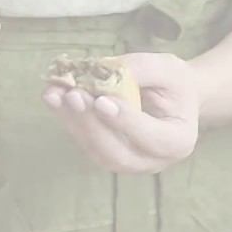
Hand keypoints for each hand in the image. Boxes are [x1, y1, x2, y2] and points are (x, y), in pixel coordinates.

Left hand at [43, 52, 199, 174]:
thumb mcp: (168, 68)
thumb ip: (142, 69)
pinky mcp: (104, 154)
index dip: (126, 122)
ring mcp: (126, 162)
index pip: (153, 138)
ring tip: (55, 94)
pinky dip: (66, 118)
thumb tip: (103, 70)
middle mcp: (152, 161)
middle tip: (74, 96)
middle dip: (91, 125)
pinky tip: (53, 96)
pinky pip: (83, 141)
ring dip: (72, 122)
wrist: (170, 97)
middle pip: (117, 154)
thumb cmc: (174, 83)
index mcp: (178, 142)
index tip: (102, 101)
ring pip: (95, 150)